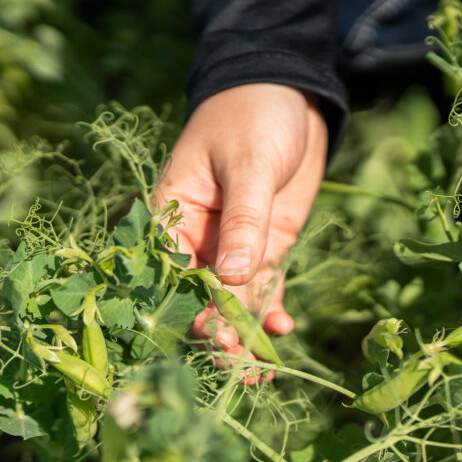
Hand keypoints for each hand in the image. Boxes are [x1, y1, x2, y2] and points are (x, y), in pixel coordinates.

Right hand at [154, 83, 326, 368]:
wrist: (291, 92)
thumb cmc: (254, 115)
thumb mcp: (248, 164)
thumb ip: (243, 220)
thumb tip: (231, 278)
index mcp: (173, 212)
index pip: (170, 268)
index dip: (186, 306)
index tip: (209, 336)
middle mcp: (197, 237)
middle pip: (200, 295)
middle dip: (217, 331)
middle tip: (240, 367)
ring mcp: (232, 244)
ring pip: (232, 299)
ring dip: (244, 333)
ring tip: (260, 369)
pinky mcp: (264, 245)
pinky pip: (262, 286)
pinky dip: (269, 310)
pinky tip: (281, 330)